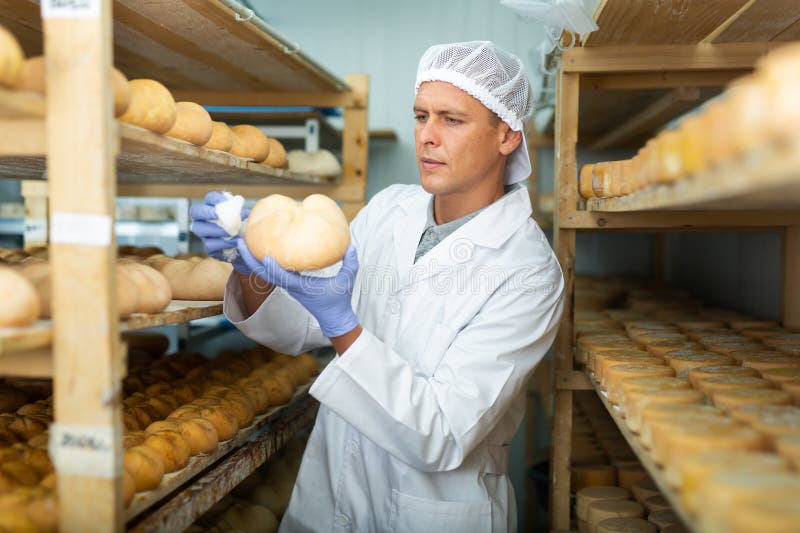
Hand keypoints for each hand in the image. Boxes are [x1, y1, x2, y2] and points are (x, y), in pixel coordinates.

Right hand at [189, 192, 251, 273]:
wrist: (249, 247)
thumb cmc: (246, 227)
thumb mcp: (245, 216)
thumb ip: (240, 209)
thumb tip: (238, 201)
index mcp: (214, 206)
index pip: (210, 198)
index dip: (215, 199)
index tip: (226, 202)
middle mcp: (204, 218)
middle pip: (195, 211)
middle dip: (205, 212)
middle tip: (217, 215)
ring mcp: (204, 233)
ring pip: (199, 228)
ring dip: (214, 229)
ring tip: (230, 232)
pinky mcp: (208, 246)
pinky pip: (209, 244)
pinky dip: (221, 243)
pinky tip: (233, 242)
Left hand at [237, 239, 359, 337]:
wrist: (334, 318)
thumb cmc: (340, 300)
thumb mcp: (347, 280)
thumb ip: (350, 263)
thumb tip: (350, 246)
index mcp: (301, 287)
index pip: (282, 278)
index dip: (272, 268)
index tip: (264, 255)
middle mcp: (290, 286)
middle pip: (264, 273)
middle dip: (250, 258)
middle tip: (239, 241)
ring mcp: (288, 285)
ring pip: (264, 272)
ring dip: (252, 258)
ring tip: (243, 240)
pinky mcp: (289, 284)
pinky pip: (271, 272)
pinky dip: (262, 261)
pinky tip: (260, 246)